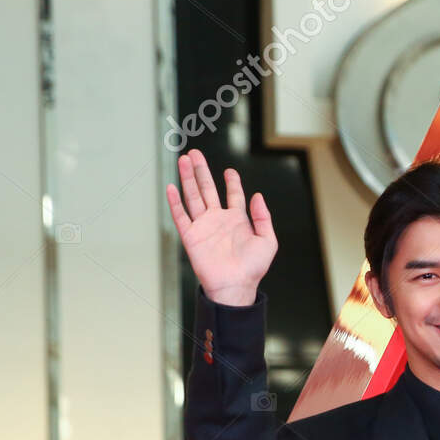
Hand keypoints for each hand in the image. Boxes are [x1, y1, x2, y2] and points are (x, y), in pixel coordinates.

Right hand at [166, 148, 277, 305]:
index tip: (229, 171)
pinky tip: (171, 187)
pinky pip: (181, 216)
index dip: (232, 182)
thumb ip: (264, 217)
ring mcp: (203, 227)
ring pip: (193, 197)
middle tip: (195, 154)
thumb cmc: (253, 268)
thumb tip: (257, 196)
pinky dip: (175, 202)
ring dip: (187, 178)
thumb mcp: (268, 241)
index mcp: (237, 220)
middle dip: (201, 171)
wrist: (235, 286)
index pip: (233, 195)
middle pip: (207, 189)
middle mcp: (218, 220)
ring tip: (184, 160)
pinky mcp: (191, 236)